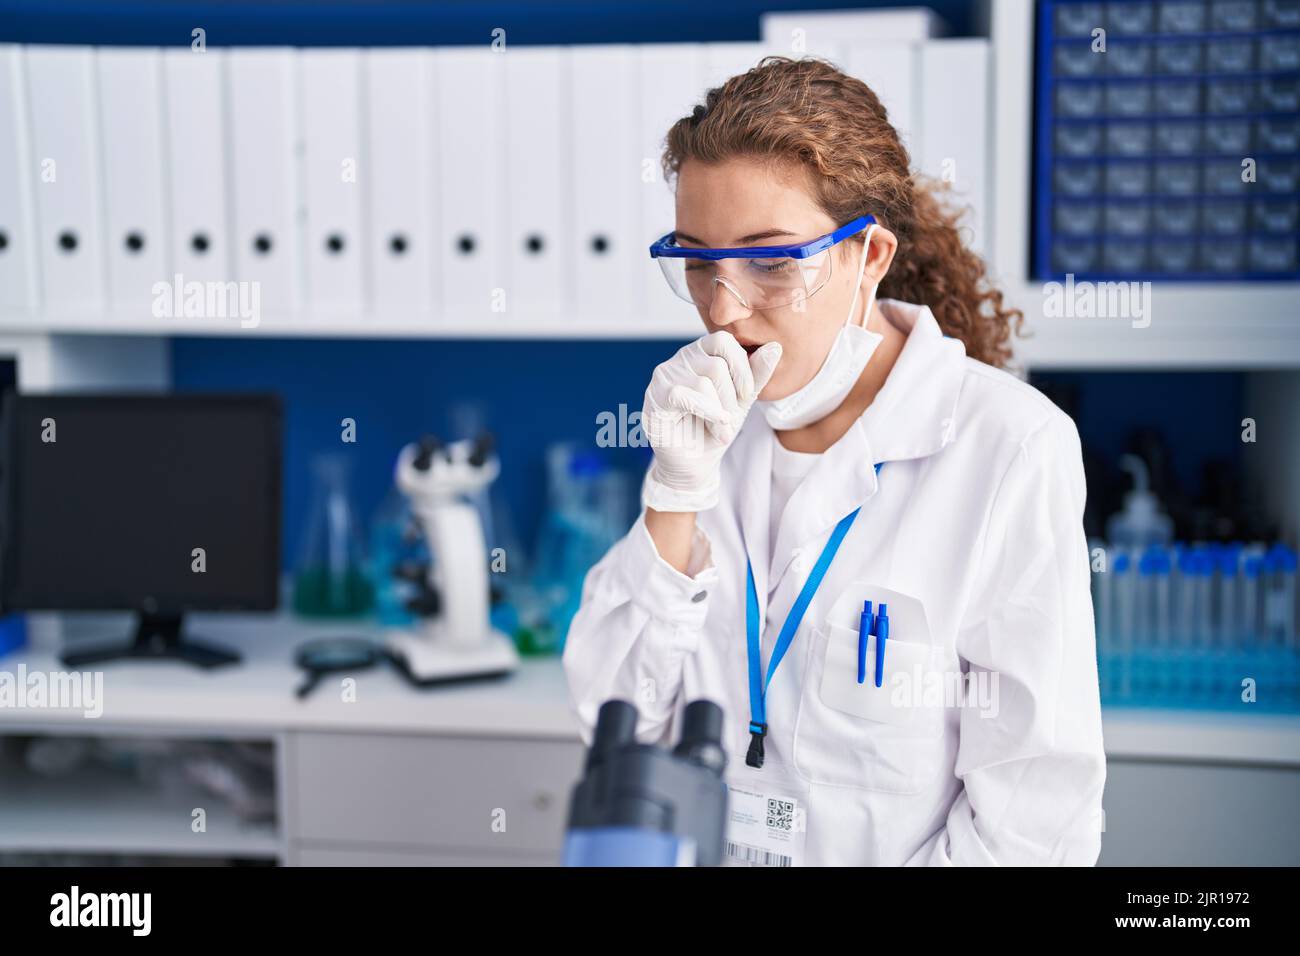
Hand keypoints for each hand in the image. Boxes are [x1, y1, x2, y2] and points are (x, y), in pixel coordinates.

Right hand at [641, 331, 782, 511]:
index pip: (722, 340)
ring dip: (720, 412)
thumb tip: (775, 347)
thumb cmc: (714, 429)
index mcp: (700, 354)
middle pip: (716, 365)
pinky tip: (716, 427)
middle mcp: (679, 360)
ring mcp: (664, 377)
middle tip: (731, 420)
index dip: (741, 366)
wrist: (695, 464)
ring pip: (704, 381)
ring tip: (720, 429)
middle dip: (731, 397)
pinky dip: (707, 412)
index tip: (748, 392)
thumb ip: (756, 375)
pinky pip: (684, 395)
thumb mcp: (742, 401)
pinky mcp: (656, 398)